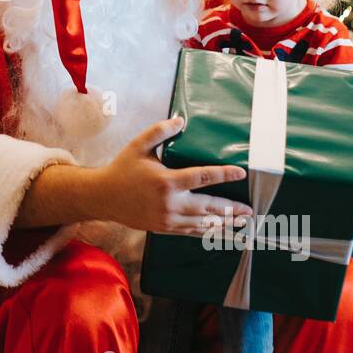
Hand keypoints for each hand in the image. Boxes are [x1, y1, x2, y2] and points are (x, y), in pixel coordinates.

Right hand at [86, 116, 251, 234]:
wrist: (104, 197)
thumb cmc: (122, 169)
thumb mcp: (138, 146)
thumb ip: (159, 132)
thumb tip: (180, 121)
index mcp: (166, 181)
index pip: (202, 177)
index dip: (223, 175)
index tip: (240, 173)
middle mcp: (170, 203)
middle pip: (208, 206)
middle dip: (230, 208)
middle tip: (249, 209)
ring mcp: (168, 219)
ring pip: (202, 223)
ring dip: (223, 222)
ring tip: (240, 222)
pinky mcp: (164, 228)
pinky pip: (191, 232)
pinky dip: (207, 231)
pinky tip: (218, 230)